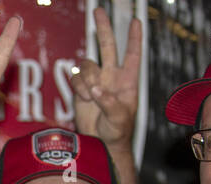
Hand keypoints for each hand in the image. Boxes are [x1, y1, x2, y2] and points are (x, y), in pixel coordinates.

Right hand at [72, 7, 141, 147]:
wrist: (101, 143)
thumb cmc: (117, 131)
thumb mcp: (119, 118)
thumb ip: (109, 102)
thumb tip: (96, 89)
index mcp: (128, 80)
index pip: (132, 54)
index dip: (134, 38)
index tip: (135, 21)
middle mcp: (112, 76)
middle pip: (108, 46)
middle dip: (103, 28)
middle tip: (98, 11)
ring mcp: (95, 81)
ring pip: (88, 64)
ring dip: (87, 78)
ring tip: (91, 96)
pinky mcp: (81, 89)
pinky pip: (76, 78)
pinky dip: (79, 87)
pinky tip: (85, 99)